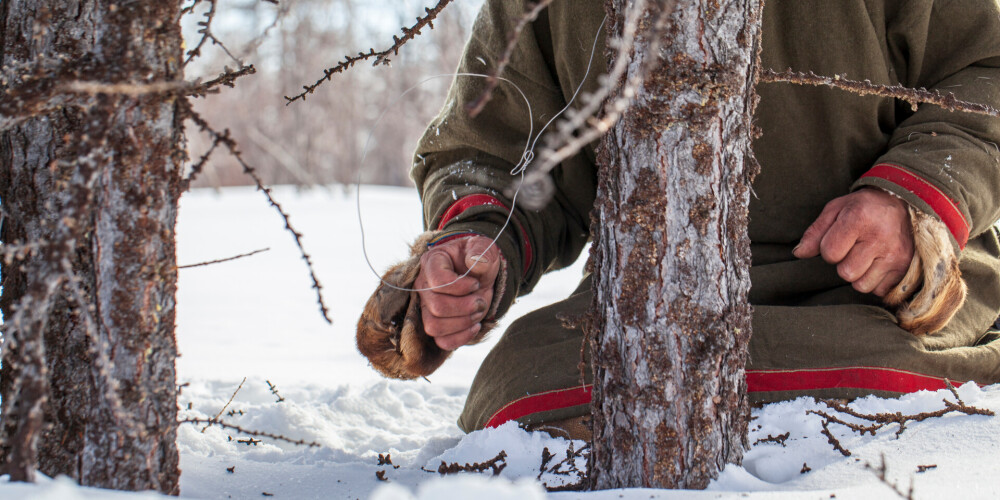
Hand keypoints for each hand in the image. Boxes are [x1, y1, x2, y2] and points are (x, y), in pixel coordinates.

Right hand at [414, 235, 500, 350]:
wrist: (480, 274)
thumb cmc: (478, 259)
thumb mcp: (483, 247)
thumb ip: (480, 250)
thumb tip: (475, 262)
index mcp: (432, 261)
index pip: (438, 281)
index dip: (460, 287)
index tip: (476, 283)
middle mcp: (423, 285)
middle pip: (436, 307)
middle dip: (465, 307)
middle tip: (481, 301)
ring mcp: (426, 306)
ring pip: (434, 327)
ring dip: (462, 323)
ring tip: (478, 312)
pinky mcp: (435, 323)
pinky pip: (441, 341)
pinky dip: (461, 338)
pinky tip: (475, 325)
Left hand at [793, 188, 913, 296]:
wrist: (901, 203)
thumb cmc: (862, 208)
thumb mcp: (835, 210)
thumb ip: (815, 232)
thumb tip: (799, 253)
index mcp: (859, 218)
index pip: (830, 252)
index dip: (828, 249)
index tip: (838, 240)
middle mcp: (880, 238)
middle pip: (846, 272)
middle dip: (843, 263)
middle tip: (853, 249)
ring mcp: (895, 254)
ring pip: (861, 285)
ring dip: (858, 275)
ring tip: (865, 257)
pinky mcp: (905, 268)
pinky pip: (878, 290)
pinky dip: (874, 281)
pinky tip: (877, 264)